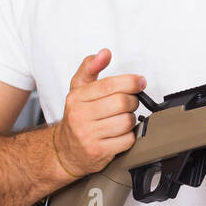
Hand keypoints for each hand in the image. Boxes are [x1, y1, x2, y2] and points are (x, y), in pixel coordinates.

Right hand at [51, 49, 142, 177]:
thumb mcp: (78, 89)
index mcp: (77, 97)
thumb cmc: (77, 117)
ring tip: (122, 119)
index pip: (110, 85)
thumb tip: (104, 53)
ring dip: (131, 119)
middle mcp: (80, 116)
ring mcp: (88, 136)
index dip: (131, 82)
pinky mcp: (99, 152)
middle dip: (132, 101)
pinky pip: (127, 140)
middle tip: (129, 103)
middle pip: (122, 103)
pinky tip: (119, 134)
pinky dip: (129, 136)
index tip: (140, 82)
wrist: (65, 151)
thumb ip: (90, 68)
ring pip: (127, 121)